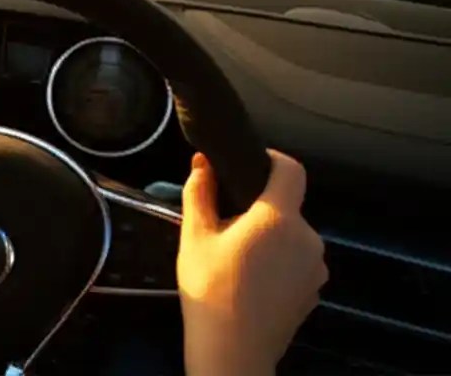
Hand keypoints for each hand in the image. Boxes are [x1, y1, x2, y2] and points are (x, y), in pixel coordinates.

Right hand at [177, 150, 327, 375]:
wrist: (232, 351)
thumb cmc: (210, 288)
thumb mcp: (194, 238)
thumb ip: (198, 194)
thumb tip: (201, 162)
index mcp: (279, 217)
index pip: (292, 169)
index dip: (273, 160)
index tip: (249, 165)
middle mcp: (308, 238)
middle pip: (287, 208)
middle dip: (260, 210)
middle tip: (225, 227)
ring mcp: (315, 269)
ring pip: (292, 238)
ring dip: (270, 239)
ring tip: (237, 260)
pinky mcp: (314, 293)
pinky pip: (297, 264)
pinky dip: (279, 265)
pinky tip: (252, 283)